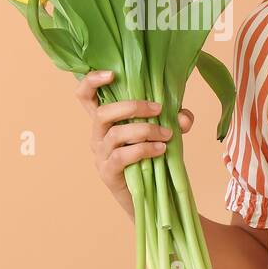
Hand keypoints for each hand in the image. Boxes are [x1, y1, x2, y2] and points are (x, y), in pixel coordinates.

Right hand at [74, 70, 193, 218]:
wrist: (155, 194)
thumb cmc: (155, 156)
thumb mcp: (166, 131)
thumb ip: (176, 118)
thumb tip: (182, 116)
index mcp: (106, 119)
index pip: (85, 95)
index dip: (91, 81)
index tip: (112, 74)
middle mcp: (97, 135)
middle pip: (102, 112)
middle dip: (132, 107)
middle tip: (158, 109)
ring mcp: (100, 155)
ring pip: (115, 134)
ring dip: (144, 131)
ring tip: (166, 135)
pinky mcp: (107, 172)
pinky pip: (121, 156)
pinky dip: (144, 150)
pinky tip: (161, 150)